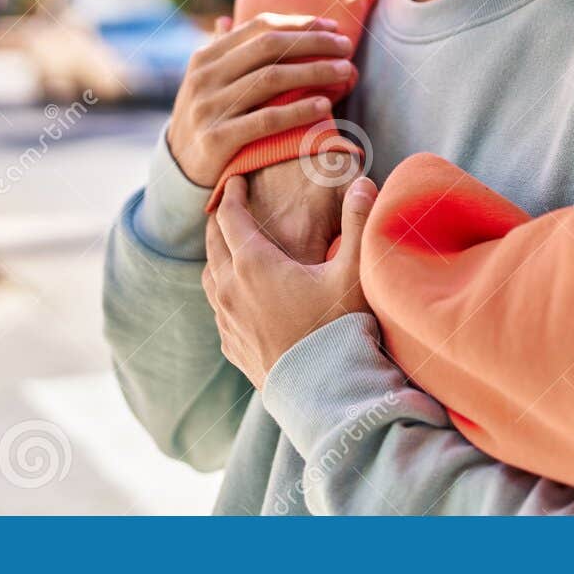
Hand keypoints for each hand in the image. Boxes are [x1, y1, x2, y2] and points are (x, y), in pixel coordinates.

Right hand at [166, 13, 355, 186]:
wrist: (177, 169)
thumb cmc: (205, 118)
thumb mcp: (205, 82)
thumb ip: (221, 52)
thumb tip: (228, 19)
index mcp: (205, 58)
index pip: (259, 28)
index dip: (299, 24)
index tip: (333, 26)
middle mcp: (205, 78)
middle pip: (269, 48)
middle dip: (314, 43)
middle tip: (346, 47)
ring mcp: (208, 108)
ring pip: (271, 80)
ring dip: (315, 71)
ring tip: (345, 71)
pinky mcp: (217, 140)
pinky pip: (266, 120)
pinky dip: (298, 111)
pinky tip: (324, 106)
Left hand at [203, 175, 376, 388]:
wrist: (325, 393)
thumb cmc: (340, 328)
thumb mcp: (353, 271)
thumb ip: (357, 223)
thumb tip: (363, 182)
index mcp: (254, 265)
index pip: (230, 218)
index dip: (232, 194)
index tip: (235, 180)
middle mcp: (231, 290)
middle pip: (213, 246)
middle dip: (220, 222)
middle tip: (228, 207)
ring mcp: (228, 321)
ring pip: (210, 278)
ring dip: (217, 257)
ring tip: (228, 249)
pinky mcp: (232, 347)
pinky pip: (217, 310)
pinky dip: (221, 291)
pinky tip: (237, 296)